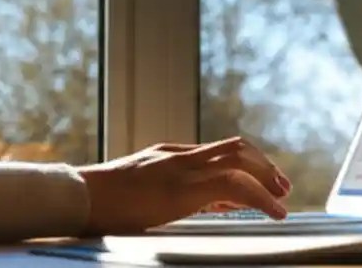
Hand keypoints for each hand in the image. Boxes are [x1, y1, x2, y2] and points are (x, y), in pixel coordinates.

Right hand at [76, 135, 292, 234]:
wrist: (78, 197)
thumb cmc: (103, 203)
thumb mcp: (144, 193)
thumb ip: (177, 194)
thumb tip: (211, 204)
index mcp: (170, 155)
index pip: (219, 152)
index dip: (248, 165)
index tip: (265, 183)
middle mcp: (179, 155)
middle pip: (235, 148)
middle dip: (264, 166)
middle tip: (283, 186)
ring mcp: (181, 167)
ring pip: (238, 160)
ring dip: (266, 177)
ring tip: (282, 198)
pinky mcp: (183, 186)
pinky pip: (233, 184)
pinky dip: (260, 196)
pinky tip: (273, 211)